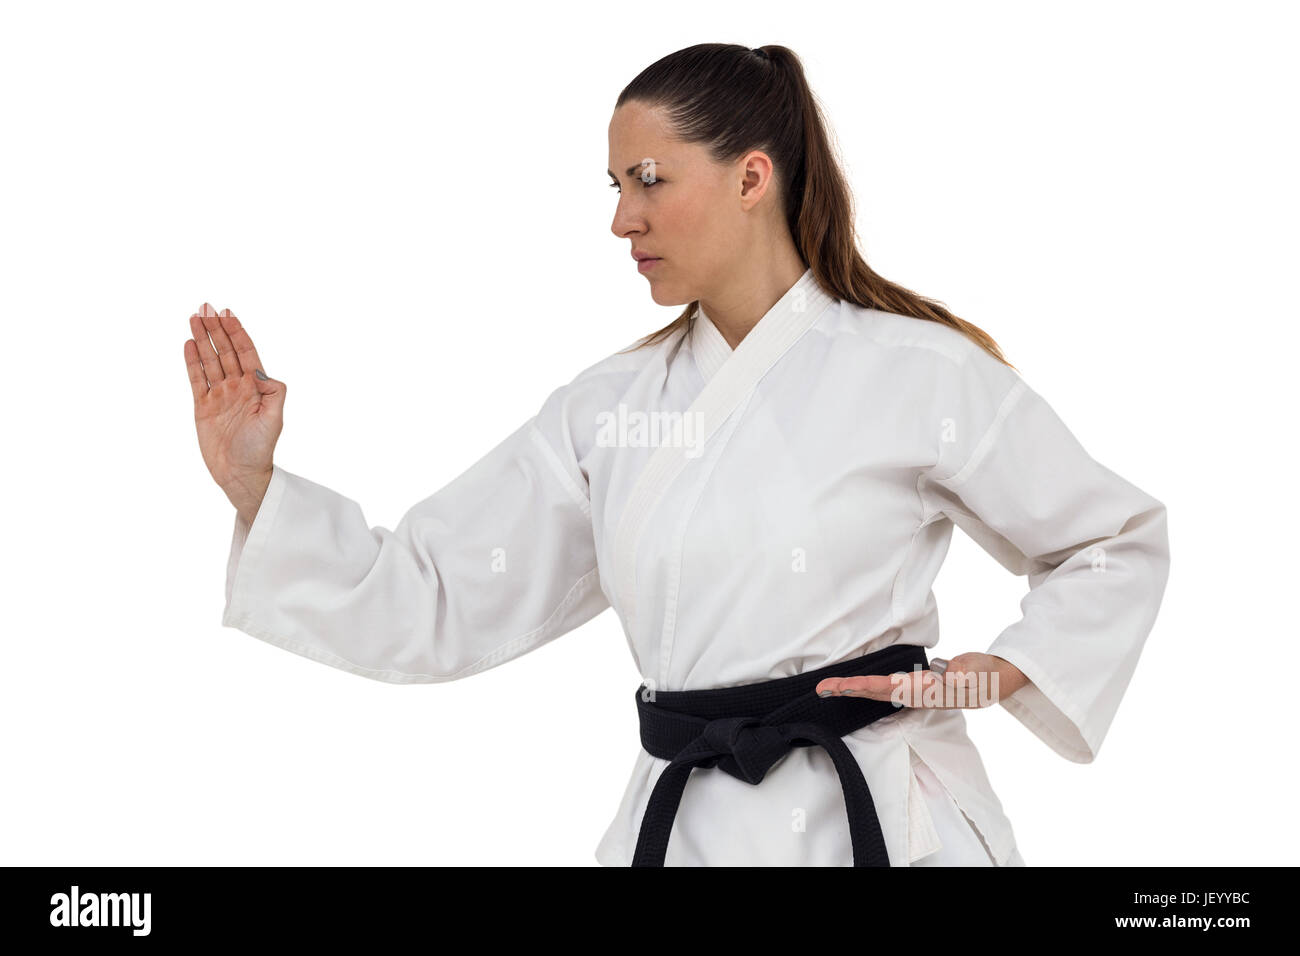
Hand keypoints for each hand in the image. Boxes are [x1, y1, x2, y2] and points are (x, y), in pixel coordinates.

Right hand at [184, 302, 284, 521]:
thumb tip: (263, 372)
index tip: (227, 313)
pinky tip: (189, 344)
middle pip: (225, 350)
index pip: (245, 352)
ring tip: (194, 317)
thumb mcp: (275, 418)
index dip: (237, 332)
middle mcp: (237, 386)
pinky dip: (192, 361)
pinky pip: (196, 379)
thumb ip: (274, 392)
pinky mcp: (203, 406)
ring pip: (209, 360)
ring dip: (202, 339)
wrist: (240, 472)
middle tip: (205, 307)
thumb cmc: (260, 448)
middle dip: (216, 328)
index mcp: (255, 386)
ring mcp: (219, 395)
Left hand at [813, 652, 1028, 708]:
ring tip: (830, 687)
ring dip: (854, 688)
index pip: (890, 687)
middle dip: (849, 690)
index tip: (843, 686)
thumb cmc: (986, 673)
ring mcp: (916, 691)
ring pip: (879, 690)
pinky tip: (855, 685)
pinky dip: (868, 685)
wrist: (998, 680)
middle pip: (877, 691)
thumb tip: (947, 675)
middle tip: (822, 689)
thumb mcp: (979, 671)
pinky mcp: (917, 687)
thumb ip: (965, 672)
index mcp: (927, 690)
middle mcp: (917, 693)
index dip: (865, 686)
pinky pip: (887, 686)